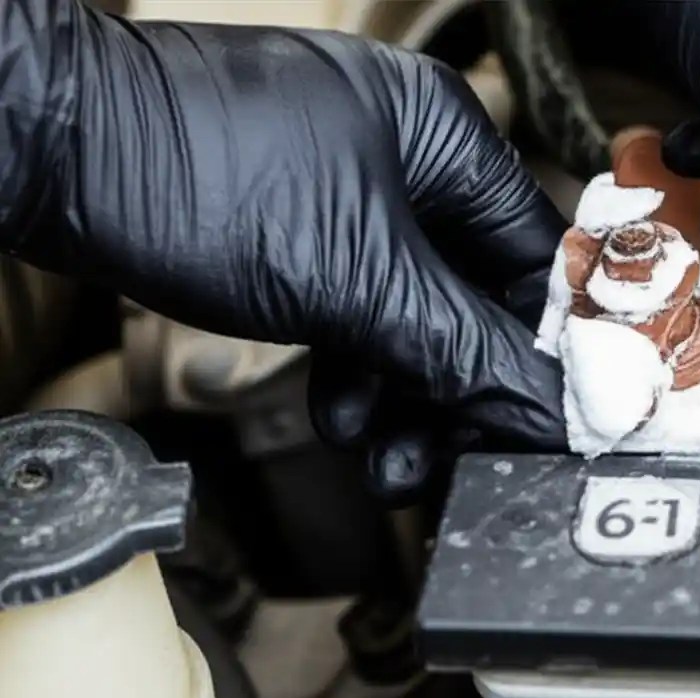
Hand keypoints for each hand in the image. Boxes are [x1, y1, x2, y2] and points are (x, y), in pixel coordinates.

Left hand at [1, 2, 566, 500]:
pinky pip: (361, 304)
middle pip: (475, 294)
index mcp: (446, 137)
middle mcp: (410, 155)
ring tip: (377, 450)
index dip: (541, 351)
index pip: (536, 258)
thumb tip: (545, 407)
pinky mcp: (302, 223)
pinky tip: (335, 410)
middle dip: (457, 388)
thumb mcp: (356, 282)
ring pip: (415, 311)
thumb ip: (461, 351)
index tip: (538, 422)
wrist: (50, 150)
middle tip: (449, 455)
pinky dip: (356, 364)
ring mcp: (352, 188)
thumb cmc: (195, 174)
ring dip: (403, 392)